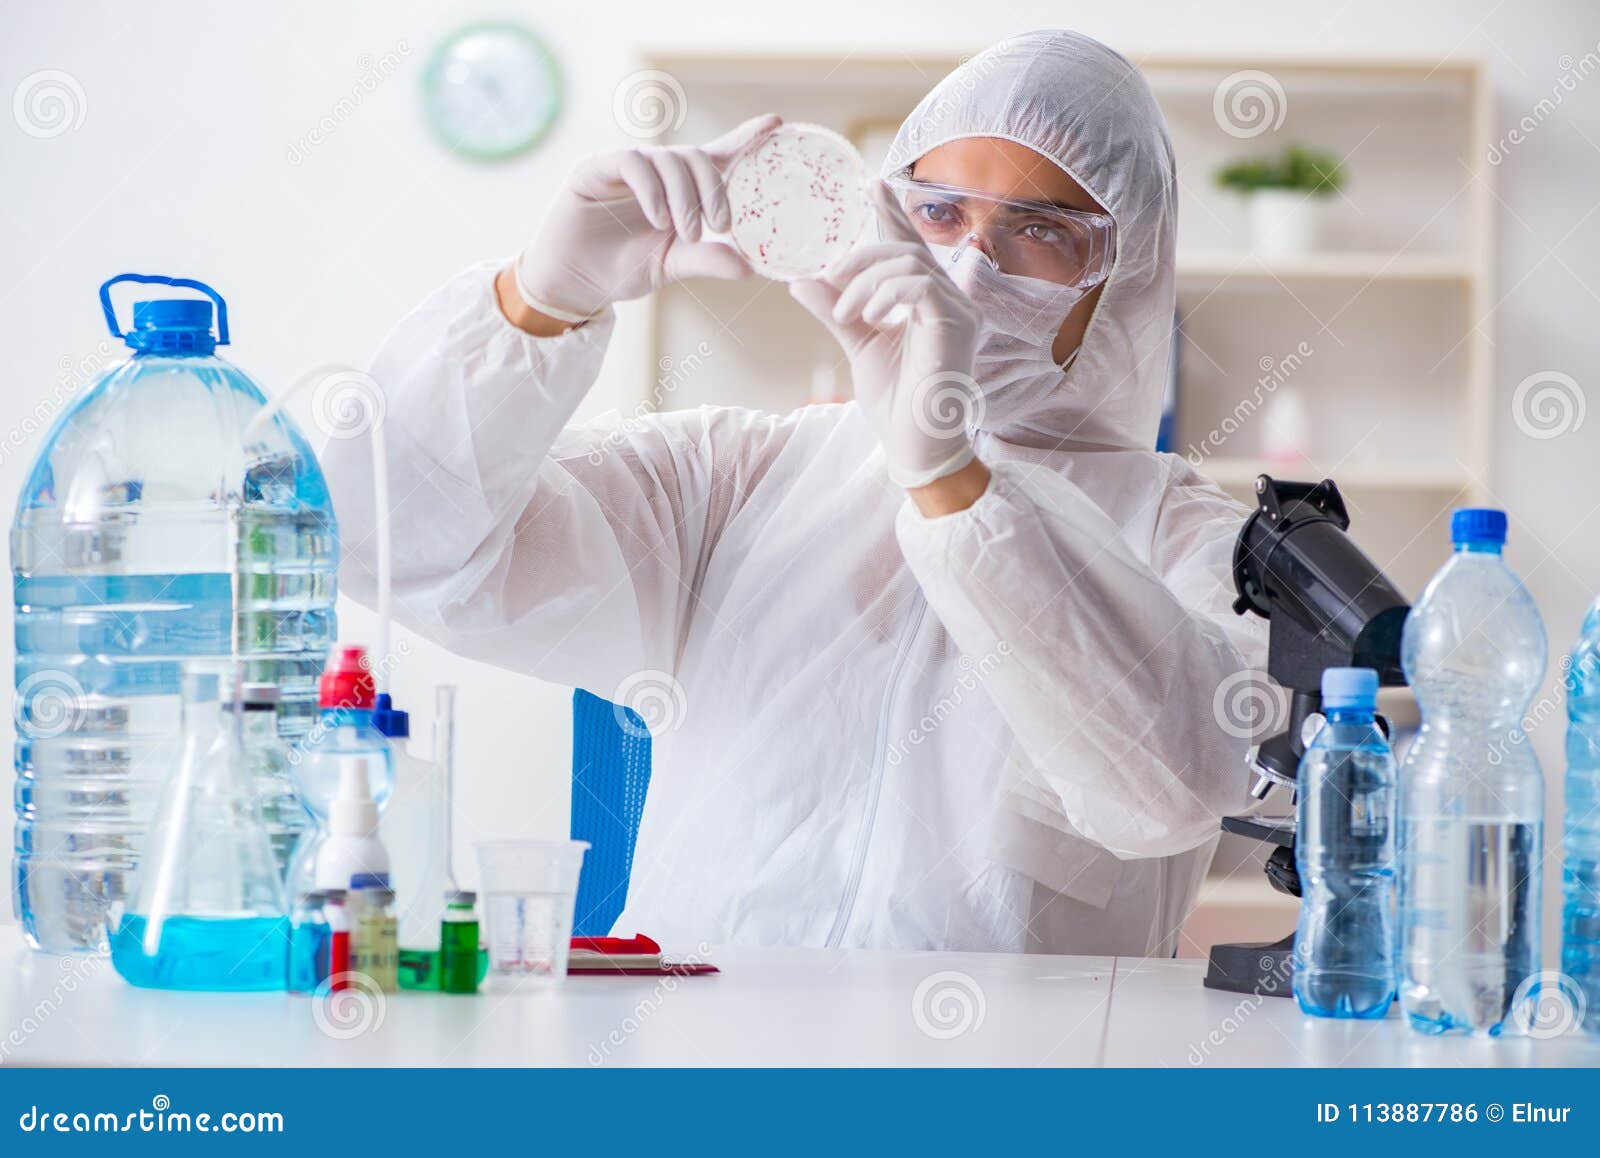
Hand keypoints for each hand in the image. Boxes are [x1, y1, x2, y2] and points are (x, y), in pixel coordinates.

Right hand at [514, 114, 781, 322]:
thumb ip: (706, 260)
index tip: (777, 124)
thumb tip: (748, 268)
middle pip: (697, 157)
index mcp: (679, 191)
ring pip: (669, 159)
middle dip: (714, 189)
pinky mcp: (597, 168)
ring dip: (685, 197)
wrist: (572, 283)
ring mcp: (627, 166)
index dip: (745, 139)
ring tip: (685, 233)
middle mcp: (656, 172)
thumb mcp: (670, 266)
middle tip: (720, 225)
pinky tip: (659, 220)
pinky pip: (634, 163)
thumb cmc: (621, 270)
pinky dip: (653, 191)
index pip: (716, 157)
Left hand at [789, 182, 982, 488]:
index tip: (870, 185)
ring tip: (845, 312)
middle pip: (905, 249)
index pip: (910, 247)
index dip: (891, 214)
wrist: (915, 448)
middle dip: (861, 256)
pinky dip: (886, 294)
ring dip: (866, 281)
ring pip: (910, 263)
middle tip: (830, 278)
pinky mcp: (956, 326)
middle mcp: (951, 300)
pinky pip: (919, 285)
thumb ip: (835, 310)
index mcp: (929, 301)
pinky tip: (870, 316)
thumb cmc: (895, 402)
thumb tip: (800, 280)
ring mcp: (958, 312)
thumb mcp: (858, 345)